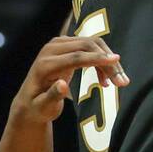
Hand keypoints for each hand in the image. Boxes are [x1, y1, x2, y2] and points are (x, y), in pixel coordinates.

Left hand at [13, 34, 127, 123]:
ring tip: (117, 82)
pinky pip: (90, 46)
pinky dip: (101, 60)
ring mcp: (59, 44)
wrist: (30, 100)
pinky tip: (104, 79)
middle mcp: (51, 49)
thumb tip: (62, 85)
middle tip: (122, 82)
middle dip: (108, 62)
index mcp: (45, 65)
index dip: (96, 58)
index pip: (75, 57)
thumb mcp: (43, 108)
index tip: (116, 60)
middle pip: (87, 47)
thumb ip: (53, 97)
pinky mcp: (67, 44)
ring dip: (108, 61)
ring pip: (92, 44)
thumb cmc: (37, 107)